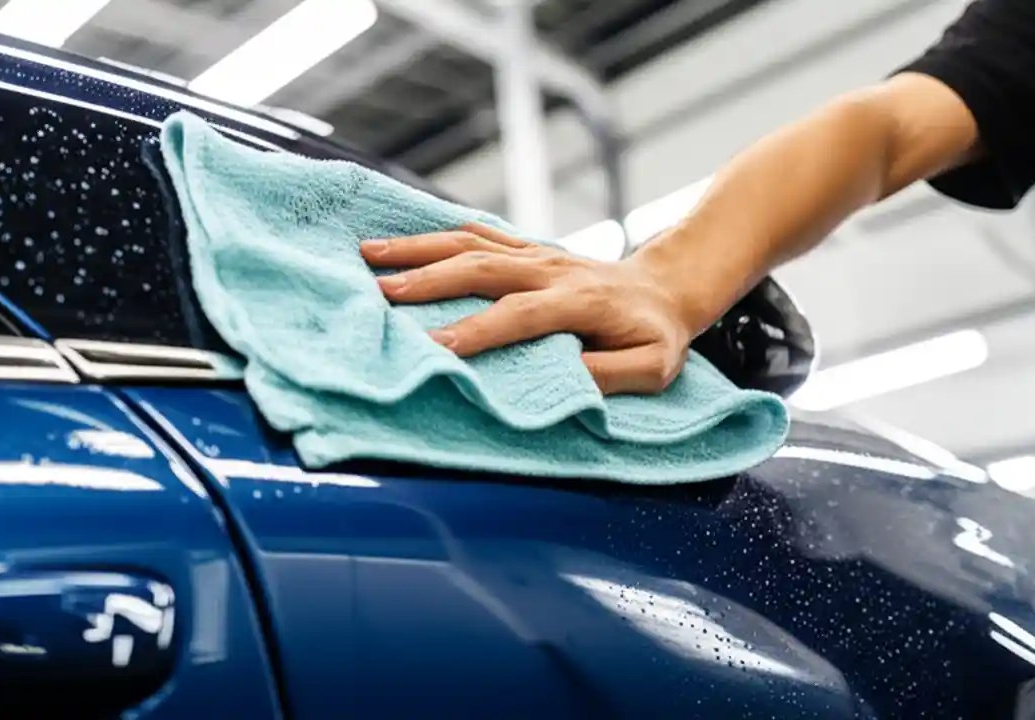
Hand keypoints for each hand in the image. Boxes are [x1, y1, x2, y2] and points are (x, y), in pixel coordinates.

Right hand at [361, 222, 704, 394]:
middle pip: (482, 266)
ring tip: (368, 254)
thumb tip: (564, 384)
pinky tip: (398, 238)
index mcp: (580, 301)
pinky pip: (476, 233)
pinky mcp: (525, 249)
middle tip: (381, 293)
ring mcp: (536, 254)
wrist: (666, 287)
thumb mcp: (653, 368)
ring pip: (470, 242)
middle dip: (428, 279)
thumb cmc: (657, 336)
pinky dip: (434, 234)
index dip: (478, 330)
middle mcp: (552, 269)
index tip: (436, 346)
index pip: (520, 314)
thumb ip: (612, 376)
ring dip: (418, 248)